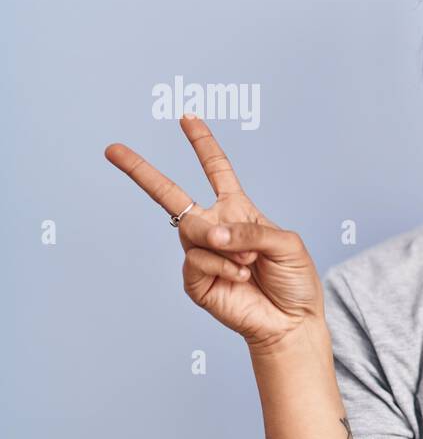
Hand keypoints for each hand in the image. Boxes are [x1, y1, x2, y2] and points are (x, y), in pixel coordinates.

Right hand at [105, 115, 323, 353]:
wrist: (292, 320)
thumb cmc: (294, 280)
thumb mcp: (286, 244)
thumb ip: (251, 230)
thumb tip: (212, 232)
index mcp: (238, 211)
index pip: (216, 170)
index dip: (203, 144)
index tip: (187, 117)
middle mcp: (216, 228)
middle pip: (171, 194)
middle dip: (140, 171)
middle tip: (112, 149)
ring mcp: (202, 254)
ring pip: (192, 230)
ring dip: (226, 244)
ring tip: (250, 261)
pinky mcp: (195, 281)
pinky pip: (197, 259)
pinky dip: (223, 265)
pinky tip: (240, 276)